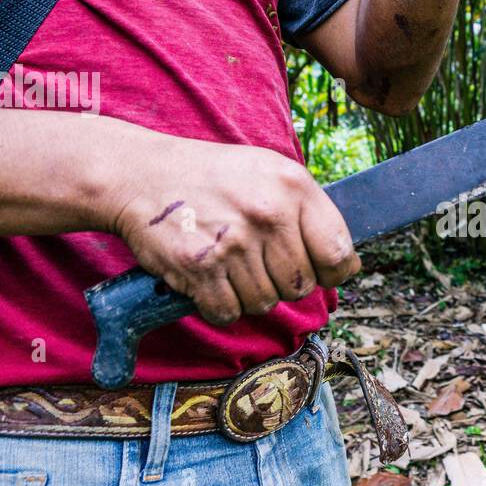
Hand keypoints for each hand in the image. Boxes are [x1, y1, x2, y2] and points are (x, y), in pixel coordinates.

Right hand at [107, 137, 360, 325]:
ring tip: (231, 265)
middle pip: (300, 286)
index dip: (333, 272)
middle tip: (259, 262)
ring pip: (264, 303)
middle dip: (283, 283)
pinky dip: (219, 306)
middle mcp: (267, 214)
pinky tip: (210, 278)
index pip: (337, 253)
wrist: (142, 174)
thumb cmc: (214, 177)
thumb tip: (344, 264)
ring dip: (249, 295)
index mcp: (293, 187)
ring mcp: (233, 243)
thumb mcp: (270, 172)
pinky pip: (228, 312)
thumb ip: (308, 212)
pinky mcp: (200, 267)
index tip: (321, 273)